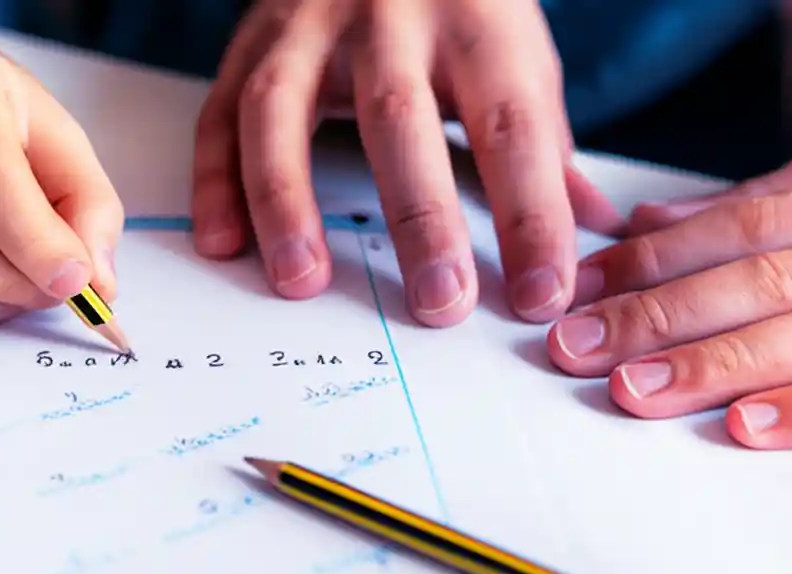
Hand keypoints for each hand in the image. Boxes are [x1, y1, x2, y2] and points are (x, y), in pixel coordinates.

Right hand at [191, 0, 622, 326]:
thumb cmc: (456, 1)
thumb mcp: (513, 51)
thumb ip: (544, 143)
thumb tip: (598, 229)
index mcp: (476, 20)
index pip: (512, 126)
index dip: (531, 214)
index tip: (540, 295)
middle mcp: (389, 15)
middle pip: (399, 118)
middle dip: (421, 218)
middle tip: (438, 304)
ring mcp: (307, 26)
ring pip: (283, 110)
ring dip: (287, 201)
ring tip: (301, 282)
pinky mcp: (249, 43)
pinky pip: (220, 113)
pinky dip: (214, 181)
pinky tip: (224, 243)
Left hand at [547, 163, 791, 449]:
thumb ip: (737, 215)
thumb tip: (643, 220)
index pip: (735, 228)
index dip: (652, 258)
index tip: (576, 287)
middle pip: (752, 283)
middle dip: (656, 315)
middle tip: (575, 346)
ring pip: (787, 337)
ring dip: (706, 364)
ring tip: (630, 388)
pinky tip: (740, 427)